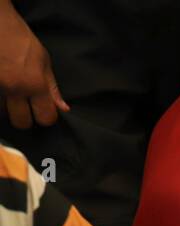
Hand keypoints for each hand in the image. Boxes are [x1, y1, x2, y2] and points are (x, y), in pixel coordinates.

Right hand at [0, 6, 68, 129]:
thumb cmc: (19, 38)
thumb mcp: (43, 60)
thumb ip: (52, 87)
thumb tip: (63, 108)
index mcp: (35, 83)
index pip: (46, 118)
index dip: (45, 117)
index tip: (42, 111)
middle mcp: (14, 88)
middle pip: (21, 122)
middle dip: (23, 117)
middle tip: (22, 106)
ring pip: (1, 114)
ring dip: (5, 108)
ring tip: (8, 94)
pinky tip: (1, 91)